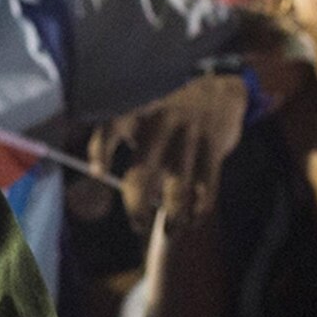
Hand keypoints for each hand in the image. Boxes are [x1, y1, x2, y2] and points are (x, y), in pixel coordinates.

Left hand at [104, 74, 252, 229]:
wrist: (218, 88)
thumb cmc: (171, 113)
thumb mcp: (147, 115)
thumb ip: (132, 143)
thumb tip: (117, 194)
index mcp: (139, 113)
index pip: (112, 127)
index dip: (102, 148)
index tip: (98, 173)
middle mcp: (161, 121)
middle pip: (142, 172)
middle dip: (137, 206)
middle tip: (138, 224)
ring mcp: (189, 132)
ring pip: (176, 186)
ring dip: (173, 214)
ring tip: (172, 228)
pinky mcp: (214, 143)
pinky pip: (205, 184)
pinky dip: (199, 208)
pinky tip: (194, 217)